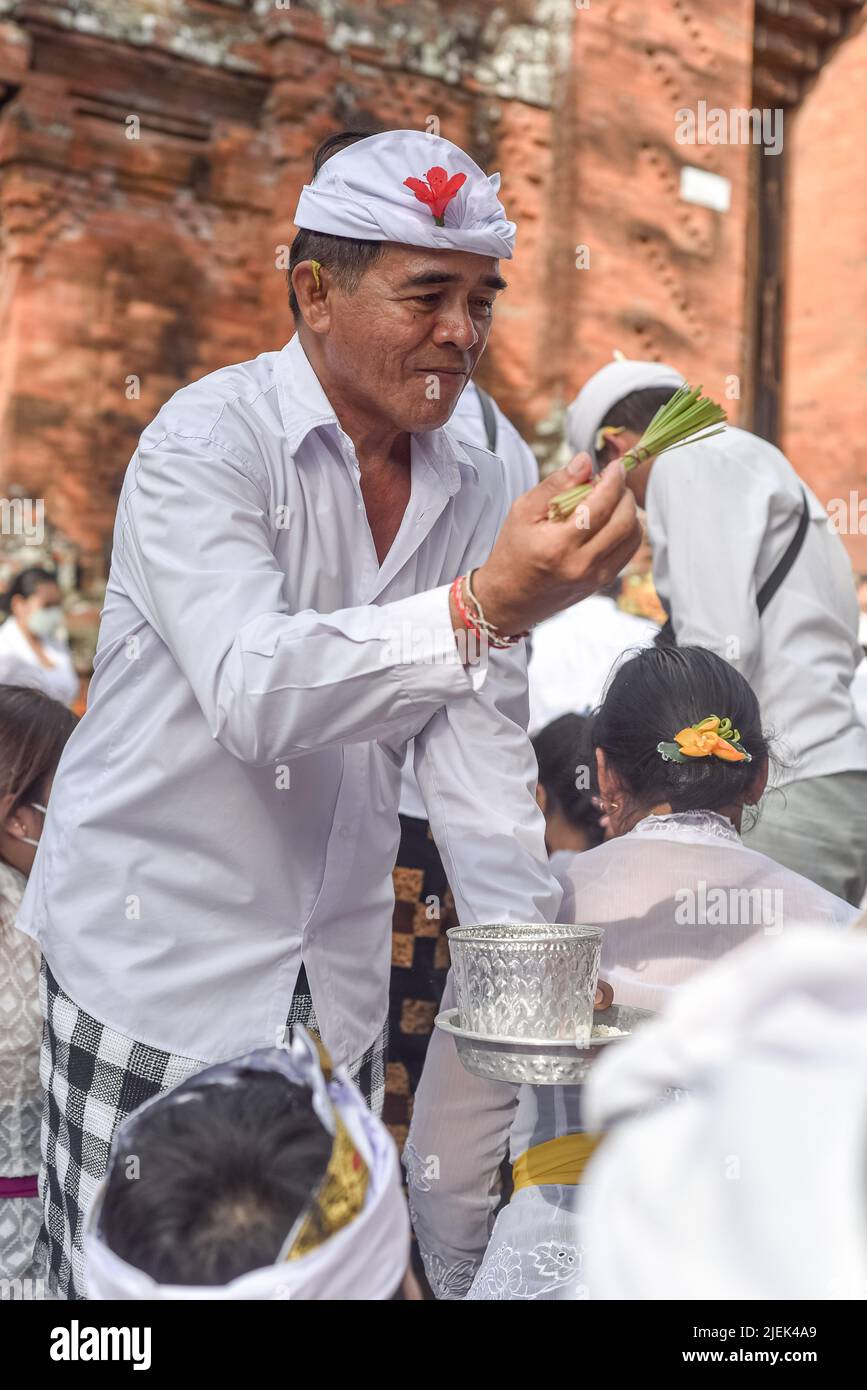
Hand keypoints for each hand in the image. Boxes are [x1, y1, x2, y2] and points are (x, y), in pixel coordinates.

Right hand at [472, 455, 641, 633]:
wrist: (509, 599)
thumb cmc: (512, 552)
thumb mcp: (523, 512)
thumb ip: (556, 484)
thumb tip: (586, 461)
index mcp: (558, 546)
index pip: (600, 506)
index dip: (613, 481)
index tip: (616, 466)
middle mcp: (581, 565)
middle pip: (624, 521)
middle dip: (624, 493)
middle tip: (612, 481)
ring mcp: (595, 578)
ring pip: (632, 536)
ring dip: (629, 511)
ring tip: (612, 499)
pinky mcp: (602, 583)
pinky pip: (628, 551)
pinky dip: (627, 530)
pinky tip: (612, 519)